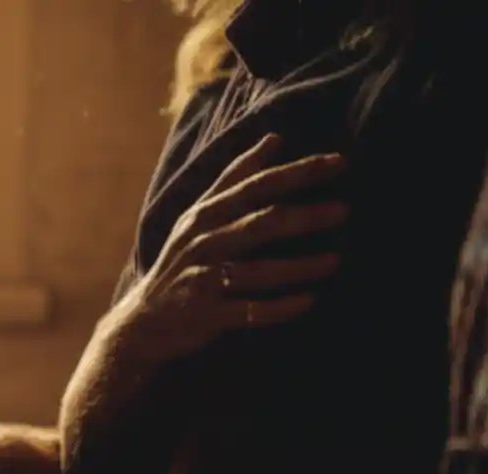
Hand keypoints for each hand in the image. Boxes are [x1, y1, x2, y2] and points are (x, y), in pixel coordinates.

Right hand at [109, 134, 348, 363]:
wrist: (143, 322)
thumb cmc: (182, 263)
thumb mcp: (199, 216)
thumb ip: (234, 179)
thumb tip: (275, 137)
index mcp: (203, 215)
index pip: (253, 185)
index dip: (294, 172)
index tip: (337, 162)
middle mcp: (202, 242)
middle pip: (258, 223)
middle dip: (302, 216)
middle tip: (344, 210)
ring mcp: (202, 279)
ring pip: (256, 270)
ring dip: (298, 266)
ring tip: (336, 260)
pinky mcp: (206, 315)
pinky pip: (249, 311)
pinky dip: (278, 308)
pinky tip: (308, 301)